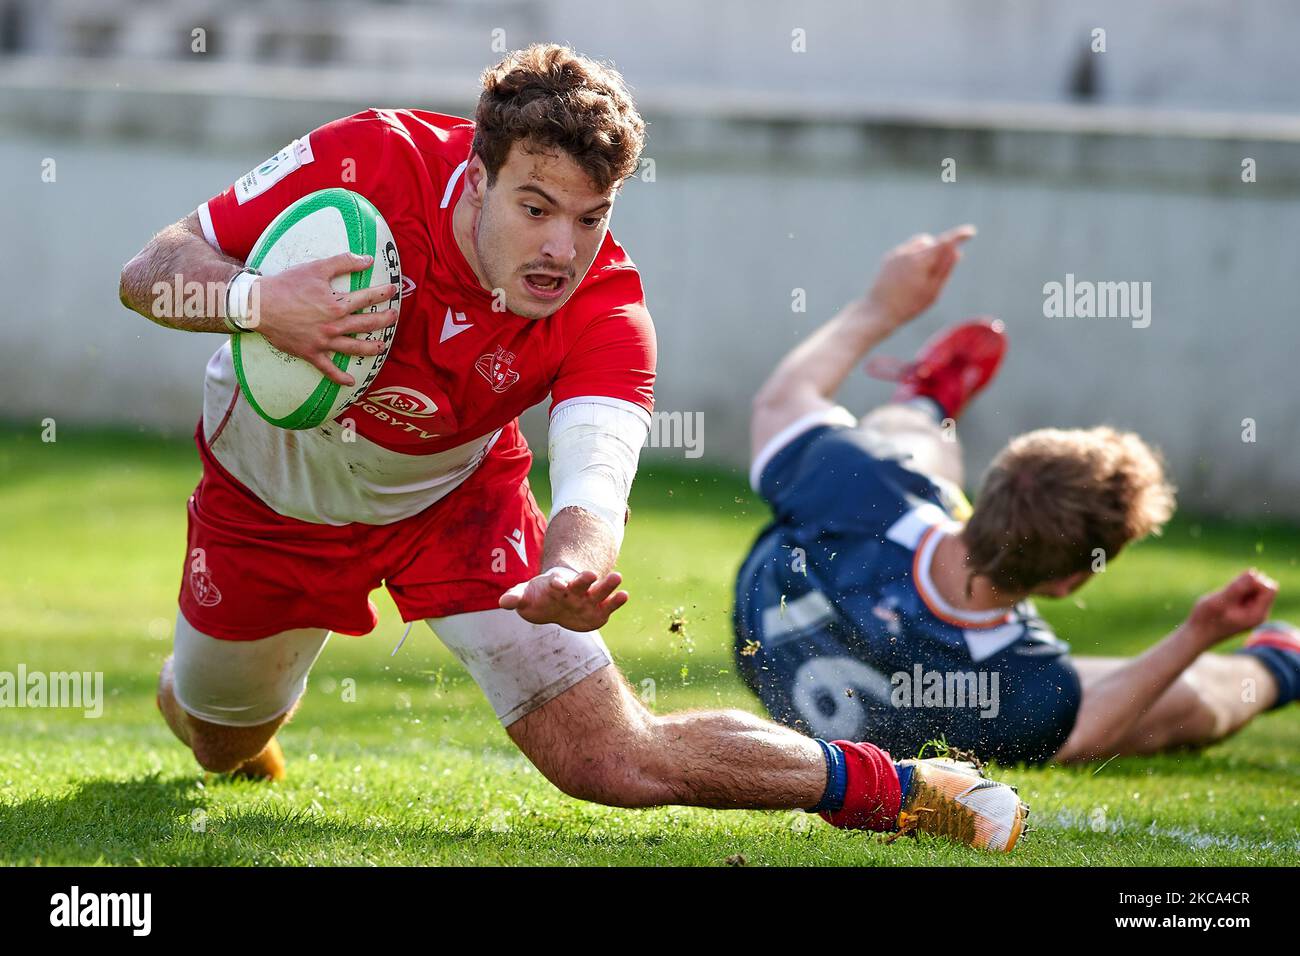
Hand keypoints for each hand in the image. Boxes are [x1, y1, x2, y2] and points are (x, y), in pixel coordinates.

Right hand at [247, 253, 398, 386]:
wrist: (260, 306)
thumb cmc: (287, 285)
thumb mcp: (316, 268)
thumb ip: (343, 262)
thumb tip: (367, 259)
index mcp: (337, 304)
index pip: (367, 299)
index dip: (382, 293)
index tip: (393, 291)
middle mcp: (333, 325)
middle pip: (366, 324)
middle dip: (384, 320)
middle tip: (394, 317)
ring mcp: (323, 342)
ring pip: (354, 348)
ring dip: (371, 348)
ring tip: (382, 347)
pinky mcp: (310, 353)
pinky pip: (328, 369)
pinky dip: (339, 377)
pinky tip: (351, 382)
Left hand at [498, 567, 628, 631]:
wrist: (555, 600)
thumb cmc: (538, 596)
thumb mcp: (525, 596)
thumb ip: (515, 597)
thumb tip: (503, 602)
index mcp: (556, 584)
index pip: (556, 582)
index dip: (556, 583)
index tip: (556, 584)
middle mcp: (574, 589)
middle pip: (580, 582)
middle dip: (584, 579)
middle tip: (591, 574)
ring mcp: (588, 598)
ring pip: (598, 590)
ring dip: (607, 584)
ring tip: (618, 576)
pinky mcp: (599, 610)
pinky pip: (609, 605)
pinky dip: (616, 601)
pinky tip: (625, 595)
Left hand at [864, 225, 975, 328]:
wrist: (877, 312)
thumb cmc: (908, 306)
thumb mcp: (932, 290)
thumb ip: (945, 269)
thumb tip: (956, 251)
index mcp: (920, 260)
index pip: (944, 241)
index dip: (959, 236)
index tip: (970, 232)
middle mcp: (907, 252)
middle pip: (931, 242)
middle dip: (938, 251)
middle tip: (937, 273)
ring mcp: (895, 254)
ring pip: (918, 244)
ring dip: (926, 253)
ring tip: (922, 277)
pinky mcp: (888, 259)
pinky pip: (907, 251)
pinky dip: (914, 258)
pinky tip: (909, 278)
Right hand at [1187, 568, 1277, 644]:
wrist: (1196, 635)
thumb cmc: (1206, 619)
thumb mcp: (1220, 600)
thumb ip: (1237, 587)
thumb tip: (1254, 572)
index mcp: (1257, 614)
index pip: (1269, 588)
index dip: (1254, 581)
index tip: (1235, 586)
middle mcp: (1259, 614)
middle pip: (1263, 588)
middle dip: (1247, 584)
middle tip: (1228, 593)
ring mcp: (1253, 613)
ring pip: (1254, 589)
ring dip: (1239, 588)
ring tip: (1224, 598)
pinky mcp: (1245, 611)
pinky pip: (1247, 594)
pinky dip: (1236, 592)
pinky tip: (1224, 600)